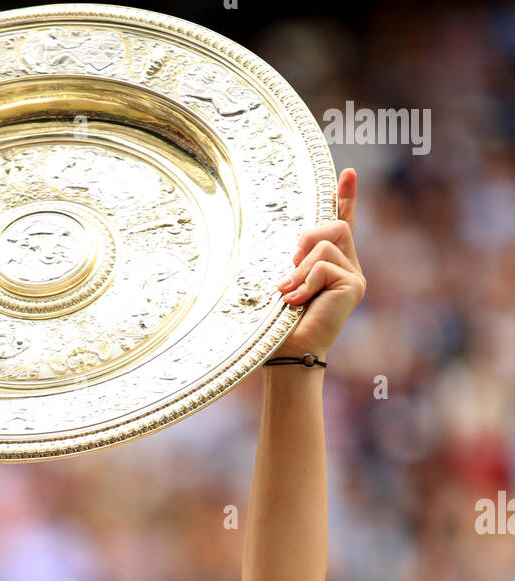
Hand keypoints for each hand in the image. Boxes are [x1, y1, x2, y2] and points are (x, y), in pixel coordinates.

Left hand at [274, 168, 365, 358]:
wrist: (289, 351)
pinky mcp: (355, 285)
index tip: (348, 173)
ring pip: (325, 245)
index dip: (346, 198)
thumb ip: (296, 259)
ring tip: (291, 293)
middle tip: (290, 271)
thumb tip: (298, 246)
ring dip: (300, 268)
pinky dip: (305, 282)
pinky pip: (324, 265)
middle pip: (333, 227)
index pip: (342, 224)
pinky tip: (298, 301)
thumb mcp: (287, 279)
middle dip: (306, 242)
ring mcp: (354, 277)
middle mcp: (349, 267)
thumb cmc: (282, 321)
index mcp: (332, 264)